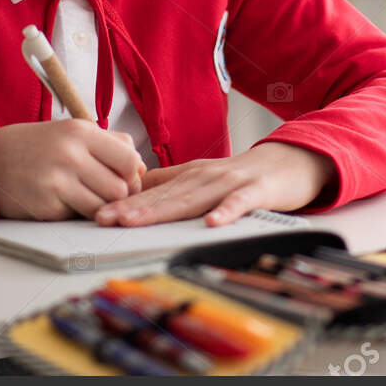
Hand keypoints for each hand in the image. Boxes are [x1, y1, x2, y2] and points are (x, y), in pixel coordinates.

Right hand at [0, 120, 145, 219]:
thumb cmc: (38, 146)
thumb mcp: (71, 131)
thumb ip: (109, 143)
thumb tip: (141, 167)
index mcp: (80, 131)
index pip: (129, 159)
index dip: (132, 174)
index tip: (123, 178)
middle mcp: (69, 154)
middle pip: (120, 188)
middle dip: (117, 195)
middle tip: (104, 193)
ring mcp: (56, 182)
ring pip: (103, 207)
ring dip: (99, 207)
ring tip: (84, 197)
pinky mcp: (45, 207)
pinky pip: (77, 217)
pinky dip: (75, 214)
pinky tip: (61, 202)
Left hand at [94, 143, 335, 227]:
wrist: (289, 162)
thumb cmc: (243, 175)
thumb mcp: (202, 177)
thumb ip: (172, 184)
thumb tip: (134, 191)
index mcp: (190, 177)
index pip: (152, 193)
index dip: (124, 203)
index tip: (96, 214)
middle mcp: (205, 178)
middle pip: (165, 196)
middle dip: (133, 208)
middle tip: (103, 218)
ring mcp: (230, 184)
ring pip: (192, 199)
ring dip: (163, 210)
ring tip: (135, 221)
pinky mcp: (256, 192)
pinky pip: (240, 204)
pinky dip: (226, 212)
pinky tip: (211, 223)